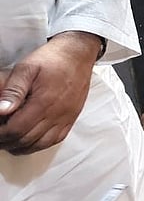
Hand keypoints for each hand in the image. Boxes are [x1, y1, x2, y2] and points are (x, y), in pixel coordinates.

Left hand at [0, 31, 100, 154]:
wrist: (78, 54)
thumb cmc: (53, 59)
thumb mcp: (25, 68)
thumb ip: (12, 90)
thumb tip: (2, 110)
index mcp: (43, 101)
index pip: (17, 129)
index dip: (1, 134)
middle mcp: (57, 113)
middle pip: (27, 140)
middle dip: (8, 141)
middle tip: (0, 136)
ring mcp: (66, 117)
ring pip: (41, 144)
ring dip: (22, 146)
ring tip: (10, 140)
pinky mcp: (71, 118)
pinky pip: (55, 140)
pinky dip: (39, 145)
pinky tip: (30, 141)